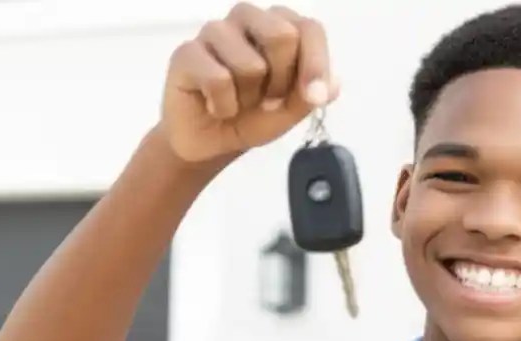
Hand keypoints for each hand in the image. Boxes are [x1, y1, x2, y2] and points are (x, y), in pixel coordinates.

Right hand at [160, 3, 338, 162]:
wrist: (211, 142)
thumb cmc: (252, 117)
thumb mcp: (291, 112)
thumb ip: (311, 96)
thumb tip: (334, 84)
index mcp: (278, 25)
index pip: (308, 28)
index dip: (316, 64)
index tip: (316, 97)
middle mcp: (247, 19)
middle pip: (282, 35)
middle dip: (282, 80)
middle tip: (268, 98)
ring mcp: (215, 32)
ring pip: (250, 64)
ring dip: (249, 97)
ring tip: (238, 101)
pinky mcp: (186, 52)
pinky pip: (218, 80)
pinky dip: (224, 105)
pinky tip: (216, 106)